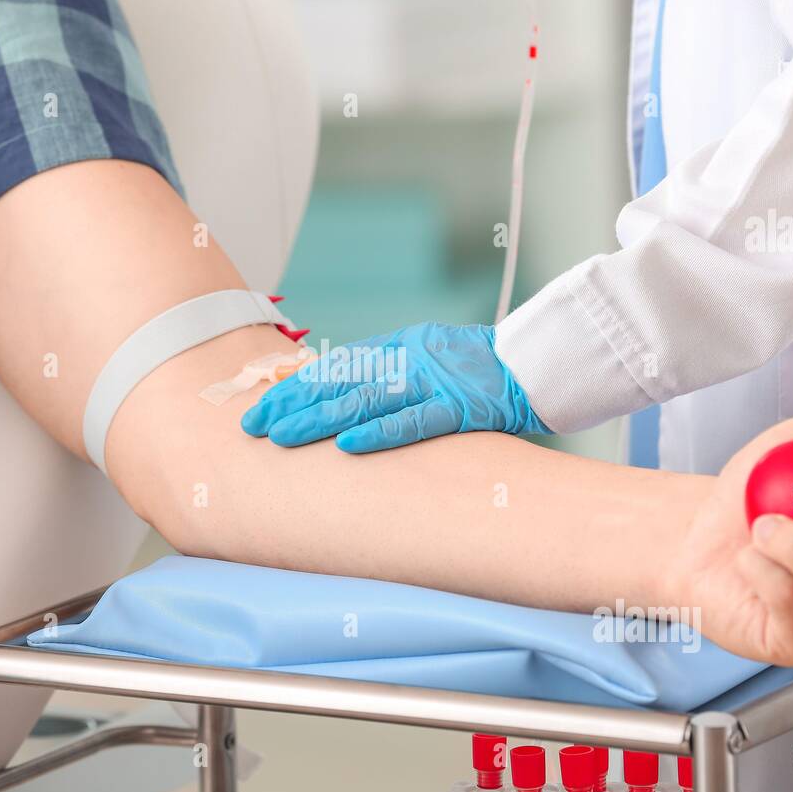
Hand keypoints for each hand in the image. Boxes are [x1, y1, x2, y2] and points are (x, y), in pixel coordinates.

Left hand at [240, 322, 549, 451]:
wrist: (540, 364)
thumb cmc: (483, 372)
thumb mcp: (430, 362)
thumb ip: (392, 378)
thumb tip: (345, 409)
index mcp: (399, 346)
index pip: (335, 367)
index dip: (295, 387)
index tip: (260, 407)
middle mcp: (408, 358)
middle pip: (339, 382)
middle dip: (292, 403)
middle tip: (252, 425)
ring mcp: (433, 380)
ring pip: (365, 400)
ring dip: (319, 419)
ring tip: (281, 436)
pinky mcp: (459, 406)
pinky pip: (414, 421)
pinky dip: (379, 433)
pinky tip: (346, 445)